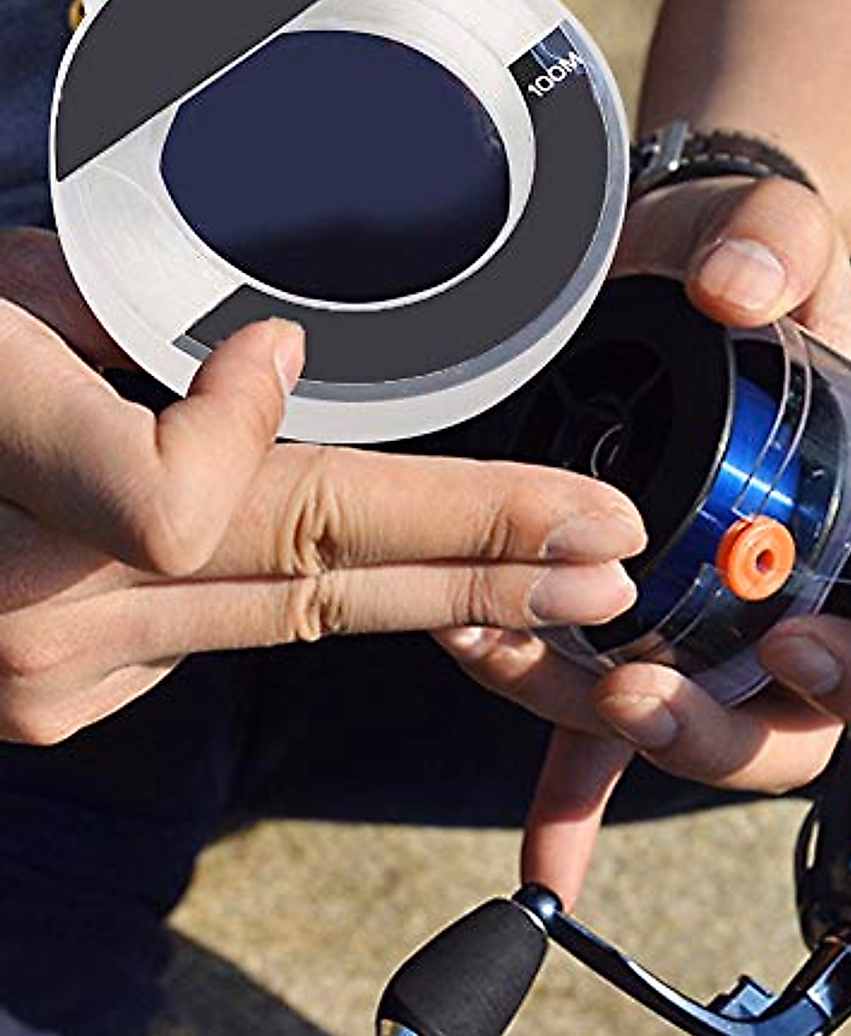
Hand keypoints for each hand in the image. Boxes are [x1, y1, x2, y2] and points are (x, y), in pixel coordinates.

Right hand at [0, 227, 644, 744]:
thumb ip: (114, 340)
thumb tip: (266, 365)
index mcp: (9, 482)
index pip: (191, 501)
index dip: (241, 429)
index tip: (279, 352)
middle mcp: (39, 616)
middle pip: (310, 573)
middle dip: (480, 556)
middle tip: (605, 549)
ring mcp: (57, 675)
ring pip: (299, 614)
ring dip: (450, 595)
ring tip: (571, 584)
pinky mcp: (73, 695)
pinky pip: (241, 626)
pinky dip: (337, 596)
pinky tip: (441, 588)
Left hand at [435, 177, 850, 905]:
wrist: (678, 276)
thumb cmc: (746, 262)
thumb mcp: (775, 234)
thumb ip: (776, 243)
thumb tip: (736, 293)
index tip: (797, 644)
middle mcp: (806, 593)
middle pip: (798, 722)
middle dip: (724, 732)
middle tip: (644, 698)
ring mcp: (717, 623)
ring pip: (696, 724)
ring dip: (620, 734)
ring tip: (535, 672)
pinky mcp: (637, 626)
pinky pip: (610, 730)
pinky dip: (578, 789)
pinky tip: (548, 852)